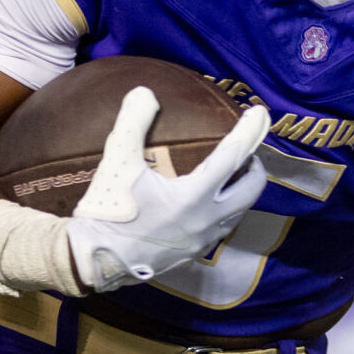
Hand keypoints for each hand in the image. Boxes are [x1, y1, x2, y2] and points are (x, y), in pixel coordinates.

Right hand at [66, 87, 269, 291]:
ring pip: (239, 212)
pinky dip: (224, 211)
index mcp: (193, 196)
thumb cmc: (108, 210)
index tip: (260, 114)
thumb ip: (132, 124)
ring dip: (241, 191)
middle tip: (245, 153)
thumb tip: (144, 92)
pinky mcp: (194, 255)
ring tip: (230, 176)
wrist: (94, 261)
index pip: (232, 156)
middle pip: (250, 189)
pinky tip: (207, 205)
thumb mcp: (117, 162)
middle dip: (254, 167)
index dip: (248, 132)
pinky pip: (221, 229)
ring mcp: (203, 241)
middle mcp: (207, 220)